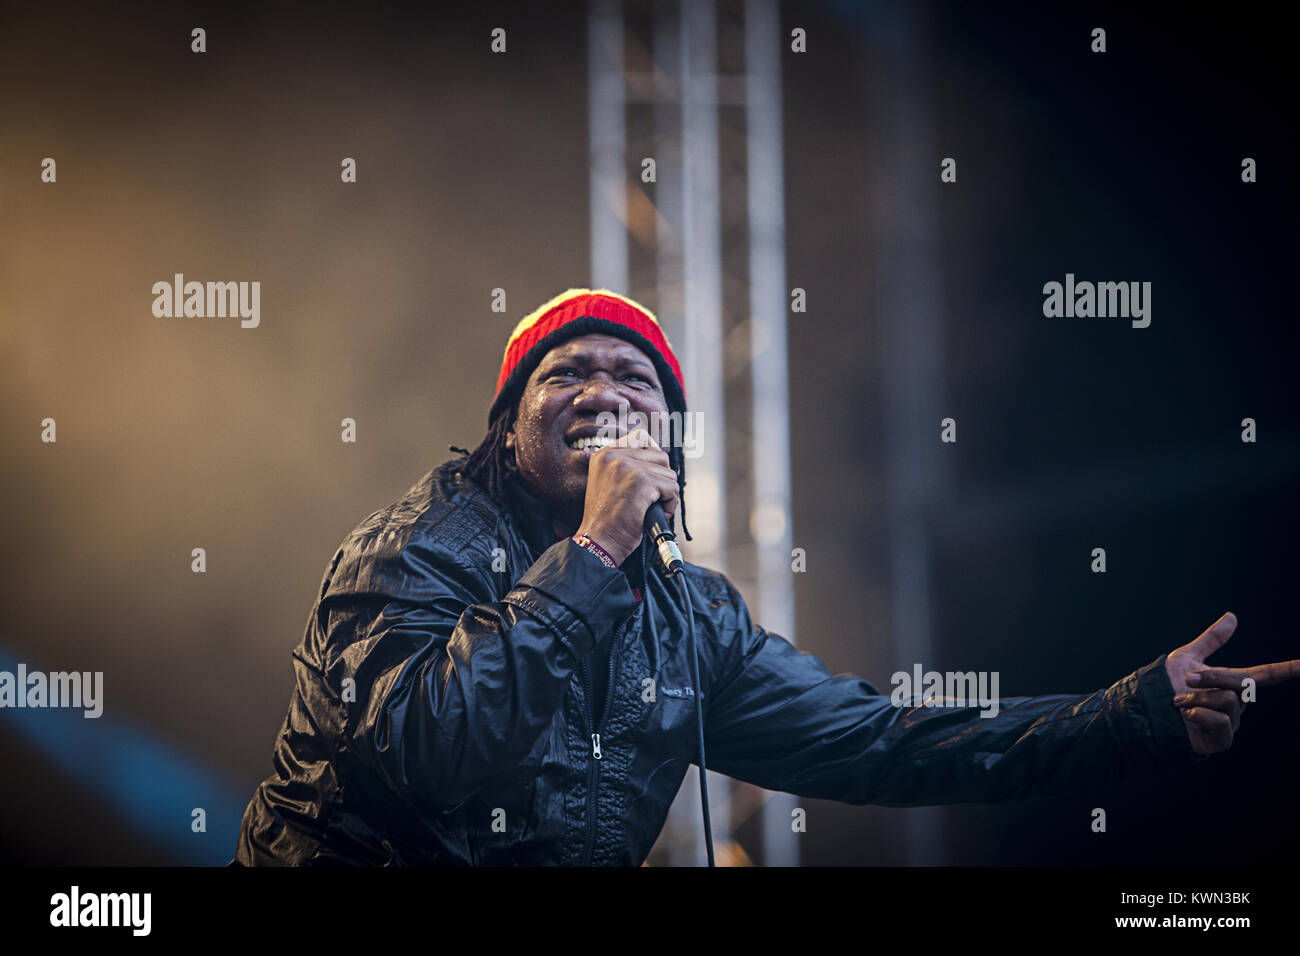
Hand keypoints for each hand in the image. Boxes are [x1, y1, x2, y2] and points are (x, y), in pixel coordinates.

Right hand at [574, 428, 678, 566]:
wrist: (599, 540)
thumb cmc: (607, 519)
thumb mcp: (609, 483)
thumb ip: (627, 467)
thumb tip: (658, 458)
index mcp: (604, 454)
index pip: (641, 438)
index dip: (654, 457)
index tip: (654, 475)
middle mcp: (613, 456)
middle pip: (660, 456)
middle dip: (662, 479)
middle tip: (653, 499)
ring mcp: (627, 467)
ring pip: (669, 473)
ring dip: (667, 494)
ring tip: (652, 508)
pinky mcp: (641, 482)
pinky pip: (671, 487)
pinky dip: (670, 504)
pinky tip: (656, 513)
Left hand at [1164, 612, 1299, 754]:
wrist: (1145, 708)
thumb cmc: (1164, 685)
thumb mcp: (1187, 657)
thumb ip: (1212, 639)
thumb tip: (1232, 616)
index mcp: (1230, 683)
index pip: (1266, 674)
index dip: (1289, 669)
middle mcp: (1235, 704)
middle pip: (1241, 684)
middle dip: (1210, 678)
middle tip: (1187, 681)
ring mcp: (1230, 723)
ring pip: (1227, 701)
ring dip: (1197, 698)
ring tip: (1179, 703)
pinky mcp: (1221, 740)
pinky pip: (1221, 721)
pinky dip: (1199, 715)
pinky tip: (1186, 717)